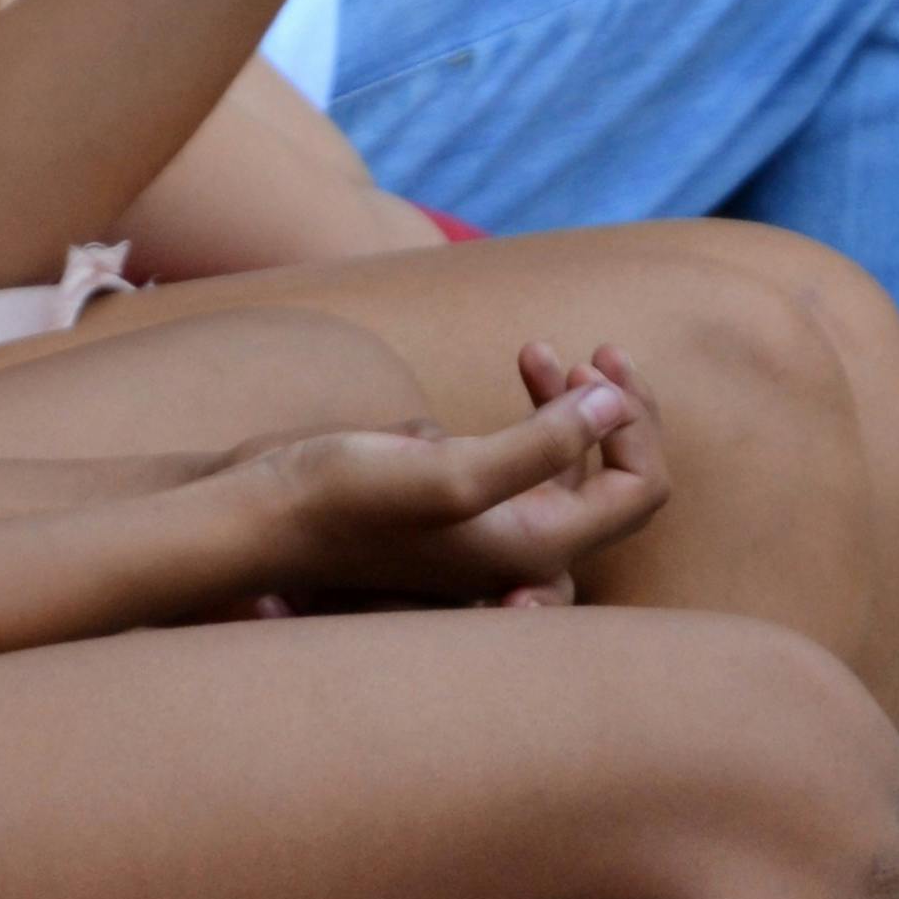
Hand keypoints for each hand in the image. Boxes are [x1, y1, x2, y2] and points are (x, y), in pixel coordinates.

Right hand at [249, 348, 664, 607]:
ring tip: (534, 350)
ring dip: (563, 400)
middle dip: (610, 406)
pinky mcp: (451, 501)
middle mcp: (521, 545)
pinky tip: (467, 398)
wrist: (260, 513)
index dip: (636, 423)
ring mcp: (487, 525)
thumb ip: (543, 443)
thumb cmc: (346, 499)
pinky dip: (513, 412)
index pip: (638, 491)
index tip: (598, 362)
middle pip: (612, 477)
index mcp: (536, 548)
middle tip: (593, 349)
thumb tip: (616, 403)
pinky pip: (512, 455)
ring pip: (562, 460)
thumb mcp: (450, 470)